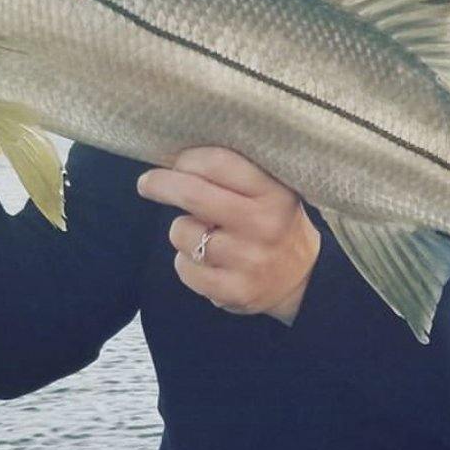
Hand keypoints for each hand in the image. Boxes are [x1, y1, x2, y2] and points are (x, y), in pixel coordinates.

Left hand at [137, 146, 320, 325]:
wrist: (302, 278)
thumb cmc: (273, 221)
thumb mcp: (270, 189)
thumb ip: (235, 174)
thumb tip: (178, 160)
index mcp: (274, 192)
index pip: (219, 163)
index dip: (189, 159)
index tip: (176, 161)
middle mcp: (263, 225)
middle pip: (193, 195)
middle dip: (161, 185)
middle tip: (147, 182)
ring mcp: (249, 260)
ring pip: (182, 232)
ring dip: (182, 230)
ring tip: (205, 234)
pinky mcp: (235, 291)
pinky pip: (184, 268)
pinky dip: (186, 262)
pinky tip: (206, 261)